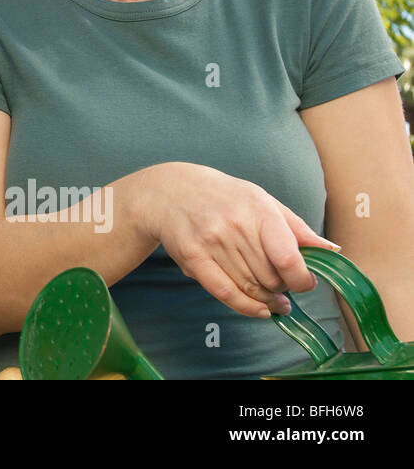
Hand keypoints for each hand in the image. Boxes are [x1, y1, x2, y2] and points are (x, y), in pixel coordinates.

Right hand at [133, 162, 334, 318]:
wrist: (171, 191)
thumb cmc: (224, 197)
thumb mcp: (262, 201)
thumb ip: (297, 228)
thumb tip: (332, 250)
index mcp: (258, 210)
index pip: (289, 260)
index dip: (303, 280)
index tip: (306, 283)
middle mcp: (234, 226)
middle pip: (271, 278)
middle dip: (283, 289)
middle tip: (285, 289)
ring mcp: (211, 242)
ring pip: (250, 288)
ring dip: (267, 301)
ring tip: (275, 302)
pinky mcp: (192, 257)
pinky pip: (224, 292)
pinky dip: (246, 307)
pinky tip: (260, 310)